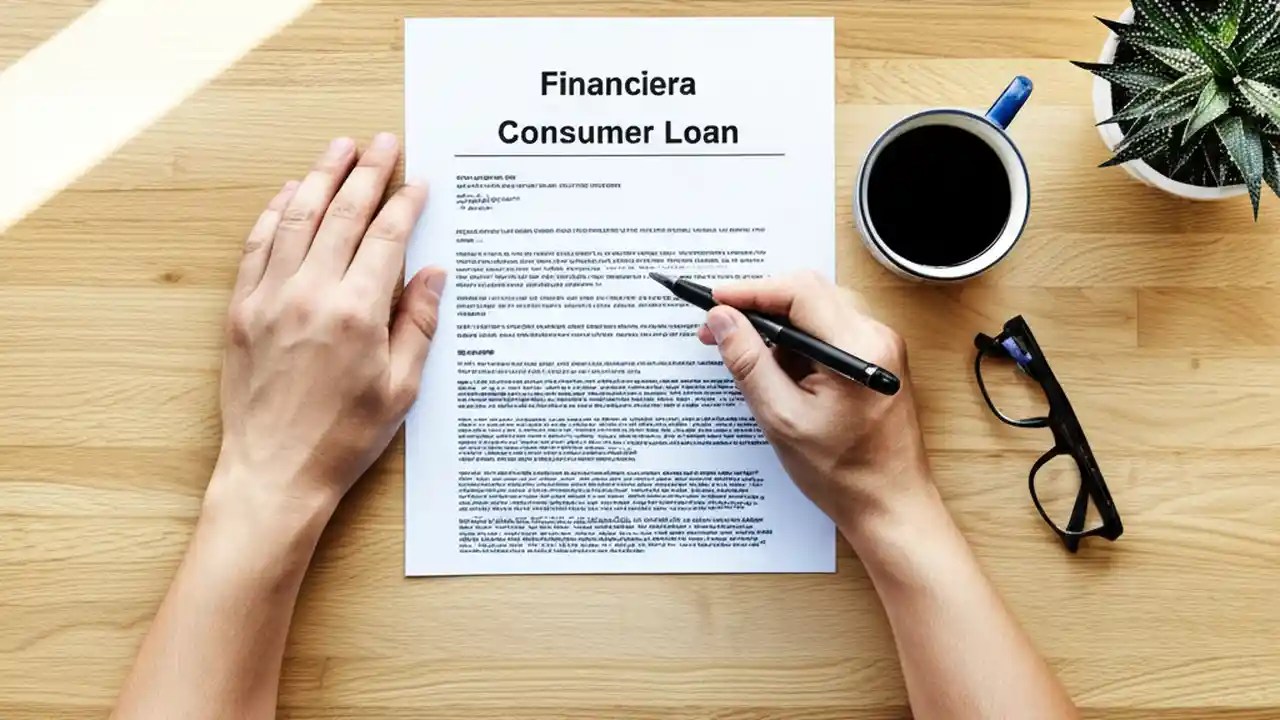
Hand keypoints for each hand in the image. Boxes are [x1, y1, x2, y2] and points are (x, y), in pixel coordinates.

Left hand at [211, 134, 444, 515]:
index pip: (386, 237)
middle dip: (368, 172)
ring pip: (298, 218)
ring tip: (340, 148)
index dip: (406, 203)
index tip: (419, 181)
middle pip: (343, 215)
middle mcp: (311, 294)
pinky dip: (275, 213)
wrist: (275, 473)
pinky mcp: (241, 310)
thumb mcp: (401, 387)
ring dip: (321, 177)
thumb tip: (432, 274)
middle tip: (384, 142)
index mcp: (357, 313)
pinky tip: (290, 194)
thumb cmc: (343, 438)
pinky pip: (258, 246)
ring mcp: (270, 298)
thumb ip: (417, 325)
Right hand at [697, 272, 931, 537]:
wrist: (890, 506)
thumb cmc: (844, 474)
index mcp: (859, 348)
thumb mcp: (782, 418)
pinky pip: (828, 331)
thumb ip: (749, 363)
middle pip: (808, 293)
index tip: (713, 299)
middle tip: (718, 329)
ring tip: (744, 355)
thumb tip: (722, 319)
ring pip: (816, 310)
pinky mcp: (875, 359)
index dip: (750, 290)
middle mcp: (876, 337)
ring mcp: (880, 346)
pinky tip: (775, 369)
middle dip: (759, 305)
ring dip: (776, 325)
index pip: (799, 292)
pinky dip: (796, 342)